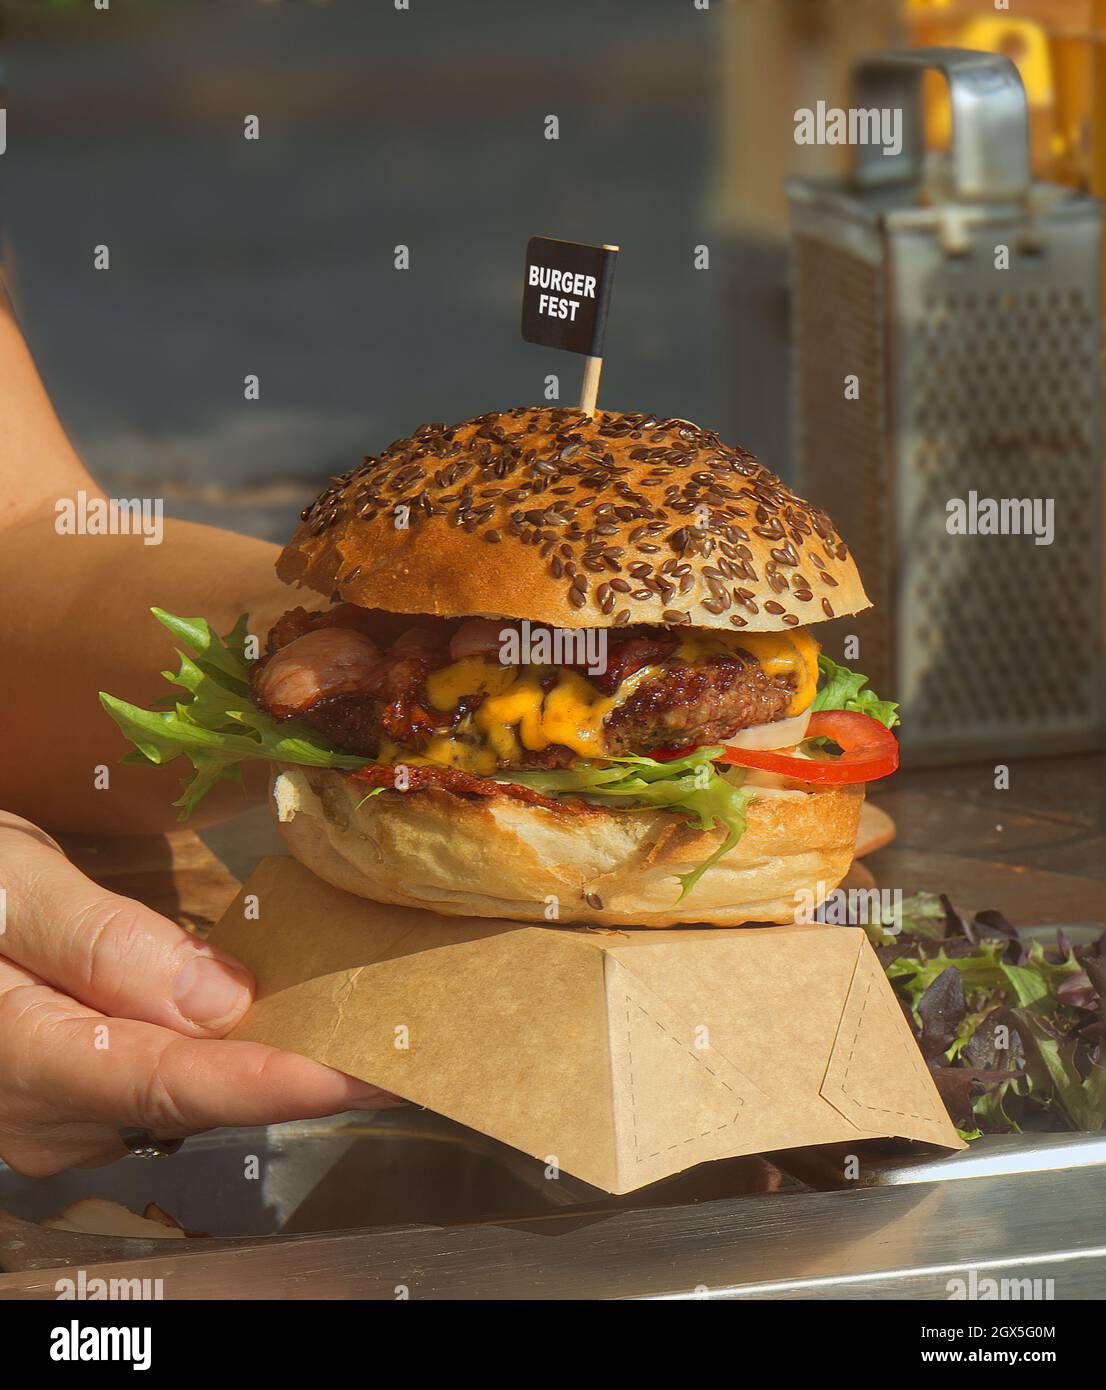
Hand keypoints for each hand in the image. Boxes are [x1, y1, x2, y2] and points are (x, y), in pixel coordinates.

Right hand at [0, 812, 397, 1175]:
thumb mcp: (9, 886)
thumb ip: (103, 944)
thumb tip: (221, 1002)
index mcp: (30, 1059)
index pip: (174, 1085)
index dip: (276, 1084)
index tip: (367, 1073)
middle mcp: (51, 1114)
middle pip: (197, 1098)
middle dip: (305, 1074)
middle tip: (408, 1040)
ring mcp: (66, 1112)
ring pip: (192, 1092)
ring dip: (280, 1061)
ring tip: (374, 1025)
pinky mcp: (82, 1089)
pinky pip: (174, 1077)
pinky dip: (238, 1050)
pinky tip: (293, 1017)